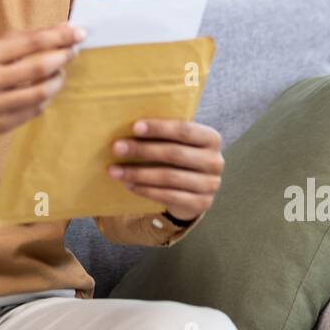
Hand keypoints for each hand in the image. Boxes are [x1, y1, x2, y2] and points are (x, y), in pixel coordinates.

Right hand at [0, 21, 85, 148]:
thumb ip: (28, 39)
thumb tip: (66, 28)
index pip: (30, 43)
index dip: (59, 37)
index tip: (79, 32)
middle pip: (38, 69)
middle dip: (63, 57)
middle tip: (74, 51)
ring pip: (40, 93)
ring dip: (58, 80)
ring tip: (61, 72)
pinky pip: (35, 111)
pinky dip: (47, 98)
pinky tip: (47, 89)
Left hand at [106, 119, 223, 222]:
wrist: (194, 190)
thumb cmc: (179, 158)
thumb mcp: (176, 142)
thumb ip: (162, 134)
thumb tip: (127, 125)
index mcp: (211, 138)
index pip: (184, 130)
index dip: (159, 128)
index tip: (134, 127)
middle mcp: (215, 161)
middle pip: (174, 154)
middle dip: (142, 150)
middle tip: (116, 148)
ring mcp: (211, 184)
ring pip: (169, 177)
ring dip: (138, 173)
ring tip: (115, 170)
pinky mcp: (201, 203)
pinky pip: (169, 196)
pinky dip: (146, 190)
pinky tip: (129, 185)